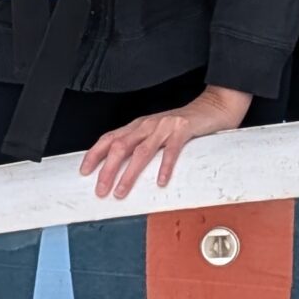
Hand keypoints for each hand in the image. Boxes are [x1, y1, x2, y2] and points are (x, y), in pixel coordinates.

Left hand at [81, 84, 250, 198]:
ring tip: (122, 191)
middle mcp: (148, 124)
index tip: (84, 171)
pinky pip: (172, 149)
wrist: (213, 107)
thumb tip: (123, 169)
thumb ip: (142, 145)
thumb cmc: (184, 124)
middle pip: (121, 146)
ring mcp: (165, 125)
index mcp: (139, 125)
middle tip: (101, 189)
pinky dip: (164, 166)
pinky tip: (160, 181)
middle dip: (107, 170)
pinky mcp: (184, 129)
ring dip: (129, 173)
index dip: (94, 154)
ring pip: (142, 151)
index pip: (110, 138)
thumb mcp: (158, 133)